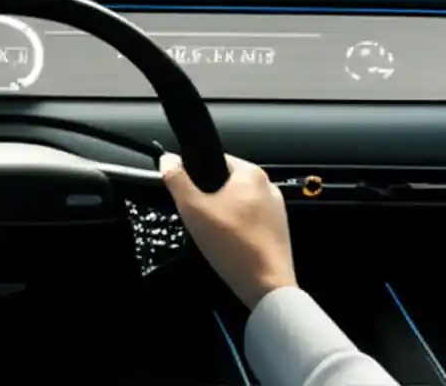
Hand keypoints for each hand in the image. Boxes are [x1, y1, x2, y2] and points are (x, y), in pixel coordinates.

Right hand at [160, 152, 296, 308]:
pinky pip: (250, 223)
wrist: (266, 286)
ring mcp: (277, 210)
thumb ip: (177, 181)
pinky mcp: (278, 231)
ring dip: (223, 216)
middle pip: (226, 184)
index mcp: (252, 173)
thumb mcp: (194, 209)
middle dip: (210, 200)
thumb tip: (168, 160)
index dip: (196, 175)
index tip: (188, 195)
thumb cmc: (233, 245)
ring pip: (238, 205)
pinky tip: (230, 245)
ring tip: (215, 235)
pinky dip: (238, 230)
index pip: (215, 160)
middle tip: (200, 219)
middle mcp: (269, 187)